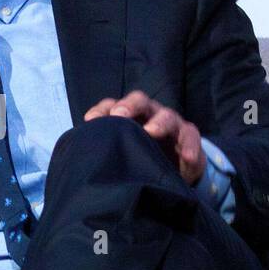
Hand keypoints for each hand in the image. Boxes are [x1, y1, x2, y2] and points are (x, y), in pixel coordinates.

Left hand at [83, 90, 205, 185]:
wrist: (173, 168)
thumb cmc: (140, 156)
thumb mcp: (121, 153)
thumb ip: (104, 150)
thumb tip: (77, 159)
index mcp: (128, 116)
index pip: (111, 105)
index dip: (101, 110)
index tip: (90, 120)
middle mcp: (148, 114)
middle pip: (139, 101)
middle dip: (129, 106)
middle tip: (120, 115)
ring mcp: (170, 123)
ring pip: (166, 116)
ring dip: (159, 122)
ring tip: (152, 132)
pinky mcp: (188, 137)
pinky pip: (191, 137)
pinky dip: (190, 147)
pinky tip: (187, 158)